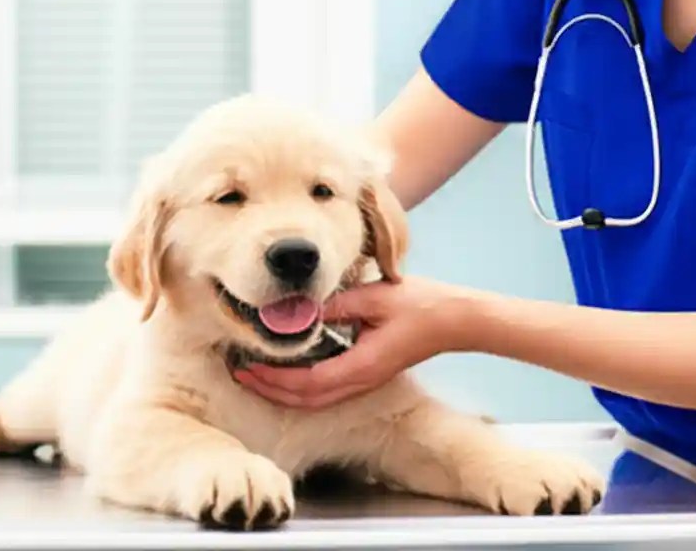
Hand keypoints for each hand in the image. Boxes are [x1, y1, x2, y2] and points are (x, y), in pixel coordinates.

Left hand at [233, 276, 479, 408]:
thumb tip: (300, 308)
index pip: (307, 383)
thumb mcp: (374, 297)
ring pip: (315, 399)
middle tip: (239, 372)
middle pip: (305, 399)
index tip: (247, 365)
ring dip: (283, 390)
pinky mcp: (369, 374)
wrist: (456, 320)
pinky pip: (327, 389)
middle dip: (269, 389)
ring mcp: (366, 380)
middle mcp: (361, 380)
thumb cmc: (421, 305)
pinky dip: (301, 386)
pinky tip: (289, 370)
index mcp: (361, 366)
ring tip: (256, 374)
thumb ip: (336, 304)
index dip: (274, 379)